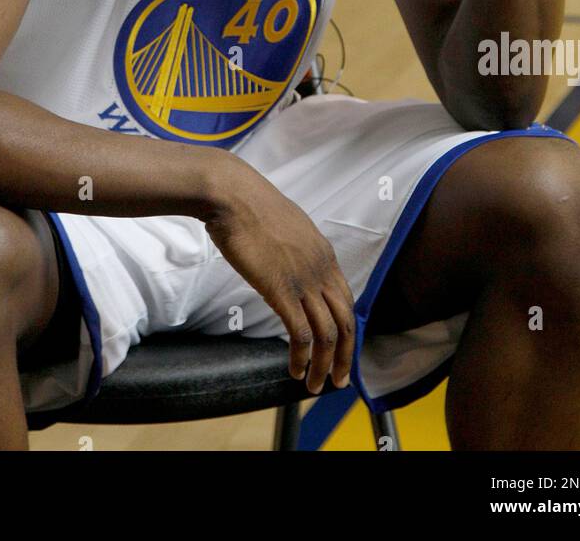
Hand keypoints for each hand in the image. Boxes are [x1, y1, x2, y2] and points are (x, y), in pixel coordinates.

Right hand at [205, 162, 354, 393]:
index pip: (346, 299)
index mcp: (324, 253)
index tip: (340, 349)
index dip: (346, 329)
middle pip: (346, 321)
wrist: (232, 195)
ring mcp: (303, 279)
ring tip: (313, 385)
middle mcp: (321, 268)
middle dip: (344, 356)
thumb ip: (297, 248)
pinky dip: (301, 357)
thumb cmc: (250, 205)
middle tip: (336, 379)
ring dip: (323, 365)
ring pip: (327, 333)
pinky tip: (294, 369)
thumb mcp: (286, 226)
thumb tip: (292, 261)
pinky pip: (301, 333)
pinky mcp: (281, 289)